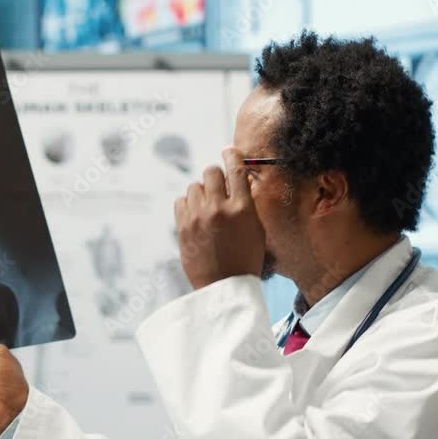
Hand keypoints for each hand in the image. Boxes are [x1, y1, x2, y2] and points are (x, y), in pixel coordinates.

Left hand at [175, 147, 265, 288]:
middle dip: (216, 176)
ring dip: (201, 191)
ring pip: (194, 186)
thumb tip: (238, 181)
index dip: (232, 156)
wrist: (224, 286)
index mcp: (242, 208)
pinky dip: (188, 204)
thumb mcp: (256, 229)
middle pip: (211, 171)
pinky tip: (196, 215)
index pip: (235, 168)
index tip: (229, 152)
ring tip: (208, 207)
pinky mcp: (182, 226)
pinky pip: (181, 200)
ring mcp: (197, 217)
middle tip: (218, 186)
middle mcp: (218, 208)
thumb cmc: (245, 259)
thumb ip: (246, 203)